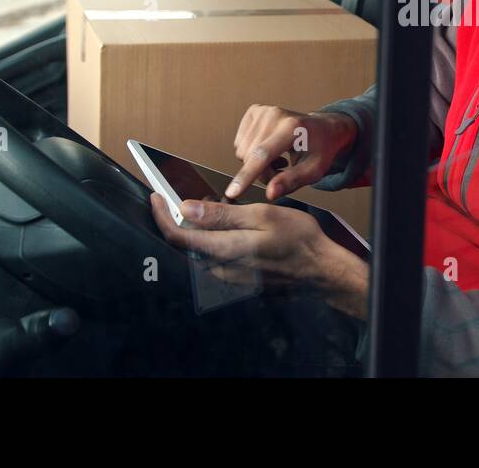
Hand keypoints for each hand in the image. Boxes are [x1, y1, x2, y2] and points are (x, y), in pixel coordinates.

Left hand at [150, 193, 368, 317]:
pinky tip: (230, 228)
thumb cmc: (299, 240)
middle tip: (189, 198)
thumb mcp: (262, 215)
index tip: (156, 197)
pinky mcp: (239, 281)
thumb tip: (187, 209)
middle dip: (180, 220)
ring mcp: (229, 279)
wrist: (321, 271)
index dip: (161, 215)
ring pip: (200, 252)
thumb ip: (222, 215)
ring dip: (199, 231)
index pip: (177, 236)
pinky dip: (213, 241)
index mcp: (224, 250)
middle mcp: (221, 269)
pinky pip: (215, 260)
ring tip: (214, 209)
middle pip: (185, 246)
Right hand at [227, 105, 356, 200]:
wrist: (323, 129)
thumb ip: (292, 181)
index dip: (246, 176)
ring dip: (256, 164)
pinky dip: (251, 152)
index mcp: (292, 128)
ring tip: (278, 160)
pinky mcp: (254, 111)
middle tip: (282, 172)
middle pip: (250, 157)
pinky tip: (269, 150)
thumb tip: (270, 194)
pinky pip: (239, 143)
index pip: (262, 155)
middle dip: (262, 173)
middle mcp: (274, 114)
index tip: (232, 193)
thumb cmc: (320, 150)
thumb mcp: (314, 170)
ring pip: (242, 152)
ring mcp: (263, 111)